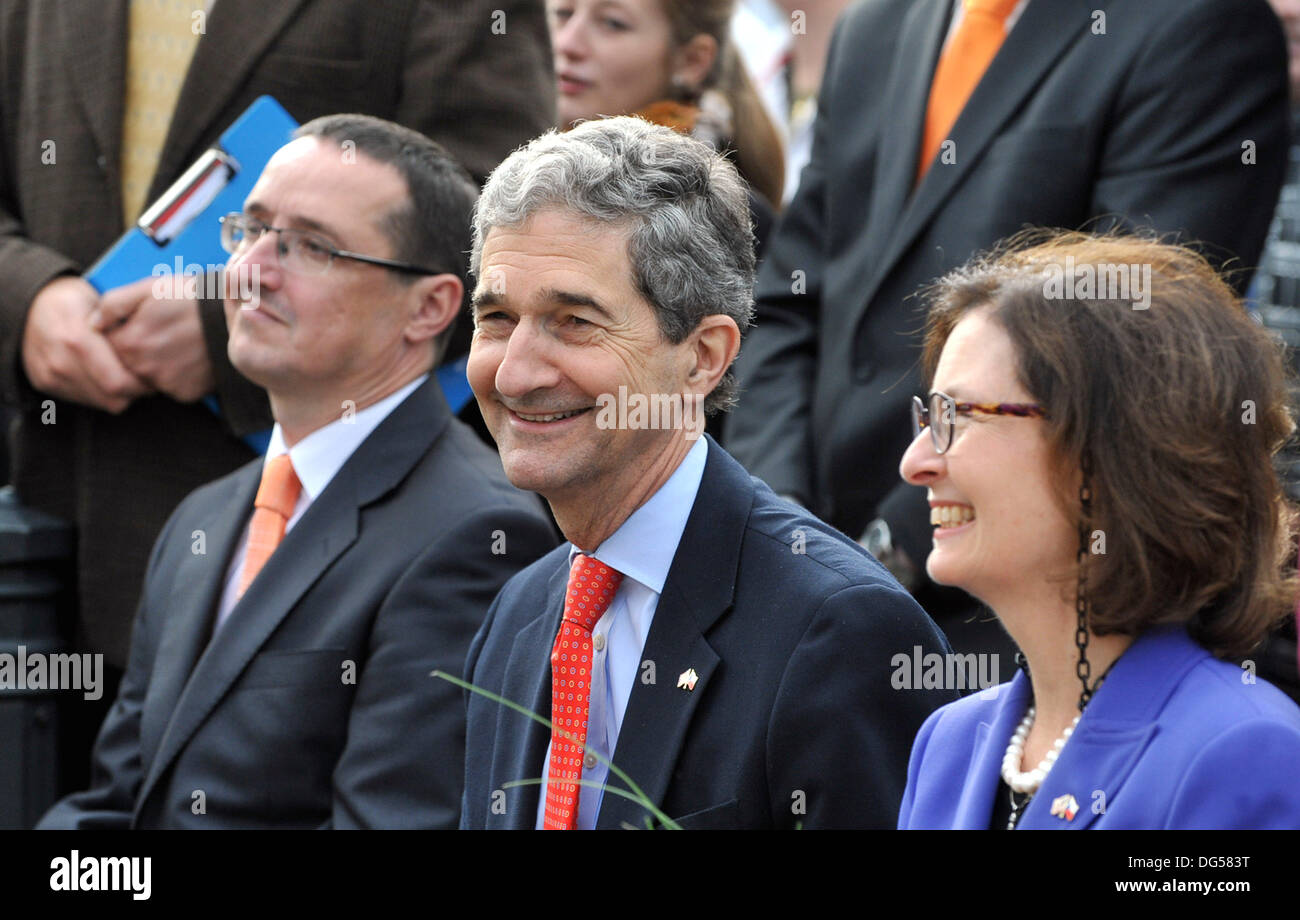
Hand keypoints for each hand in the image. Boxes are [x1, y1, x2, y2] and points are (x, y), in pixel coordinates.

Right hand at [22, 276, 151, 412]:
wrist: (29, 306)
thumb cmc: (72, 300)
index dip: (142, 383)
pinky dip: (102, 393)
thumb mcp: (98, 300)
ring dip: (120, 395)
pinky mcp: (45, 384)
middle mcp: (60, 361)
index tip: (154, 373)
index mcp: (76, 338)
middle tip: (147, 378)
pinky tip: (106, 375)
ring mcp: (51, 376)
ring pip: (102, 403)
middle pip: (113, 397)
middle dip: (136, 391)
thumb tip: (150, 343)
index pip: (118, 382)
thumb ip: (121, 324)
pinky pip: (86, 401)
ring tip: (128, 375)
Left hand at [93, 276, 215, 402]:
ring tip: (176, 344)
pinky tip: (189, 358)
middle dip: (138, 351)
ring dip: (156, 366)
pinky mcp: (186, 393)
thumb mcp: (148, 288)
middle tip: (162, 333)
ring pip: (148, 378)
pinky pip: (171, 388)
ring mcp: (165, 383)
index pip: (108, 347)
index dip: (122, 333)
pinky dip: (177, 376)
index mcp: (129, 342)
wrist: (233, 317)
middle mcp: (143, 368)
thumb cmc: (191, 297)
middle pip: (127, 365)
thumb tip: (93, 323)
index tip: (140, 324)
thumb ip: (113, 304)